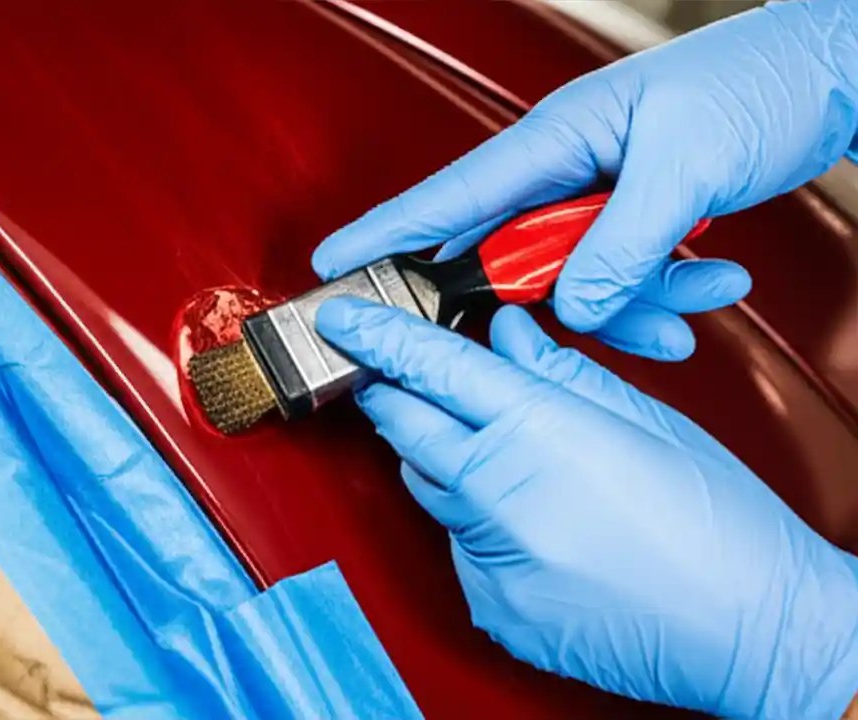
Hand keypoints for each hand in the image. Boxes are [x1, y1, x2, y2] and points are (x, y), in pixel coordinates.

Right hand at [312, 1, 857, 358]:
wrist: (830, 79)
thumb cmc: (757, 85)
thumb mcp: (687, 167)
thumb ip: (620, 246)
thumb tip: (575, 309)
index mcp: (554, 137)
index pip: (449, 196)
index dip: (387, 236)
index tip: (334, 270)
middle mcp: (565, 169)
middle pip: (515, 258)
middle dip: (556, 297)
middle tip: (593, 308)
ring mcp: (598, 196)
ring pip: (576, 281)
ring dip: (633, 303)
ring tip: (696, 292)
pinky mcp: (632, 219)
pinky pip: (621, 280)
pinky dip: (662, 297)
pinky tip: (706, 289)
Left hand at [315, 298, 857, 718]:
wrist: (755, 634)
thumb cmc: (720, 528)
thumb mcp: (644, 422)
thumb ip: (557, 373)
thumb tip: (505, 336)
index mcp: (540, 430)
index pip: (431, 367)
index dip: (377, 337)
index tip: (341, 319)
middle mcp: (500, 493)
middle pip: (403, 425)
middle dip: (392, 394)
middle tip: (394, 376)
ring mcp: (489, 556)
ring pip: (427, 487)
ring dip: (441, 460)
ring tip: (500, 456)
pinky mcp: (490, 606)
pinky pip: (455, 547)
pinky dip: (473, 525)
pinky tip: (526, 523)